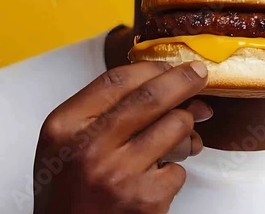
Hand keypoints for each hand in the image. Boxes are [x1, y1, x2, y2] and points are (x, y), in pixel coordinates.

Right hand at [32, 61, 211, 212]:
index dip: (151, 68)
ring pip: (175, 128)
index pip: (117, 80)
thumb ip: (101, 112)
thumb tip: (160, 83)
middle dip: (184, 80)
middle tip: (200, 74)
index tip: (169, 65)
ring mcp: (119, 175)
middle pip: (151, 97)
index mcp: (66, 127)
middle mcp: (90, 148)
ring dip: (185, 129)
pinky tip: (157, 178)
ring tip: (178, 140)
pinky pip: (179, 168)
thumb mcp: (65, 144)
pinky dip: (174, 171)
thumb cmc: (69, 192)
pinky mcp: (145, 199)